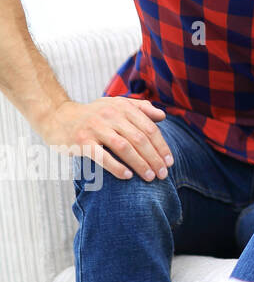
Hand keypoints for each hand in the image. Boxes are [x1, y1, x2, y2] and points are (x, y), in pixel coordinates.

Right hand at [35, 96, 171, 180]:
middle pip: (140, 139)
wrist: (57, 116)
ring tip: (150, 177)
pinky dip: (116, 167)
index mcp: (123, 107)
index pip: (149, 128)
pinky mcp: (81, 141)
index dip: (162, 146)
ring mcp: (95, 128)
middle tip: (163, 174)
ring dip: (140, 164)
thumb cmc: (92, 114)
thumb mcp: (116, 104)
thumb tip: (162, 116)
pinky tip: (127, 176)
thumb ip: (140, 108)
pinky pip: (102, 156)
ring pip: (125, 147)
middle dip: (155, 158)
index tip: (169, 162)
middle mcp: (111, 115)